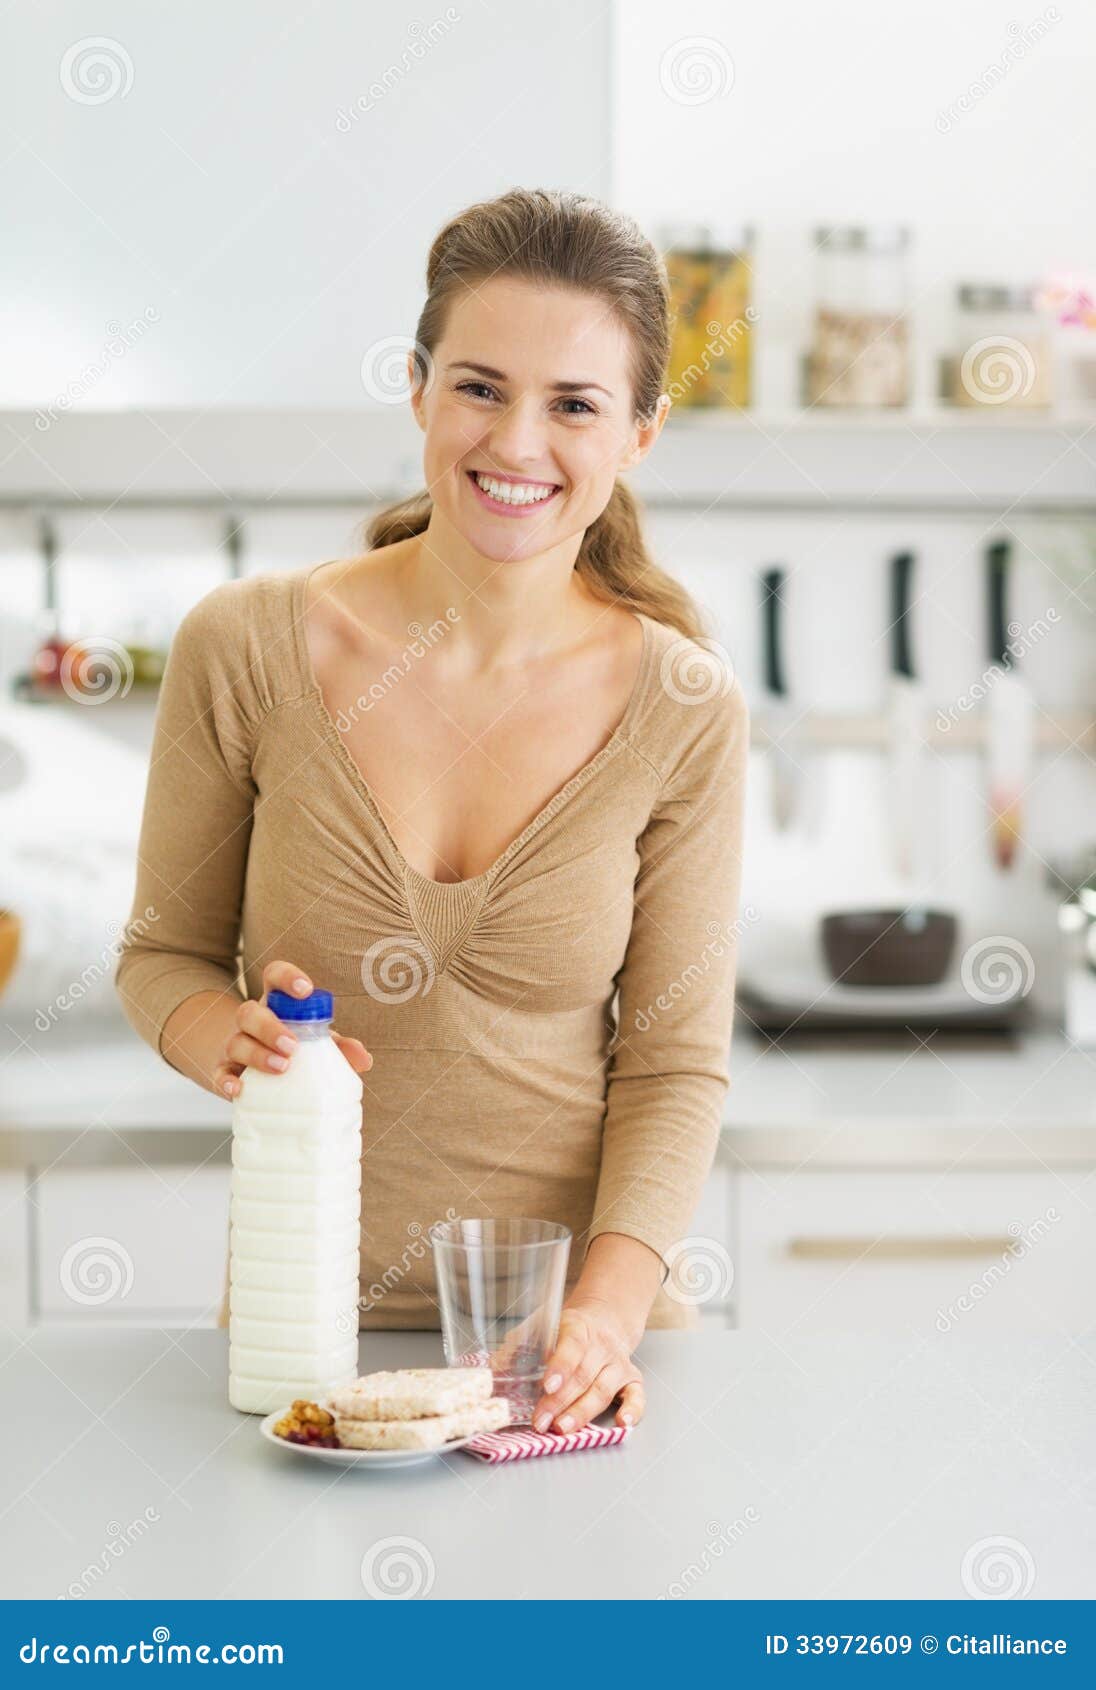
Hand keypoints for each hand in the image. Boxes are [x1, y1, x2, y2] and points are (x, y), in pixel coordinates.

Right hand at [213, 960, 372, 1097]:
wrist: (246, 1064)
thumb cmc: (290, 1048)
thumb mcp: (315, 1042)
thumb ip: (339, 1047)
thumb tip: (364, 1059)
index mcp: (275, 1003)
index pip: (274, 975)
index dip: (288, 977)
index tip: (305, 990)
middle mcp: (251, 1021)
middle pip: (250, 1012)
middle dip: (270, 1027)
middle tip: (293, 1045)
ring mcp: (233, 1045)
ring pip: (236, 1042)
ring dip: (257, 1053)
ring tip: (281, 1067)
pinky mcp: (222, 1072)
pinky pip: (218, 1073)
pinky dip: (226, 1081)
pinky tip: (238, 1089)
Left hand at [532, 1294, 644, 1434]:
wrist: (606, 1318)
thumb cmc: (568, 1327)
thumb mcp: (543, 1323)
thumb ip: (520, 1343)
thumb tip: (493, 1368)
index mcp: (579, 1327)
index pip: (571, 1347)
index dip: (560, 1367)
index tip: (546, 1386)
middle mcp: (602, 1346)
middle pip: (583, 1376)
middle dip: (560, 1402)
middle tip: (541, 1421)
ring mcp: (618, 1363)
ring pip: (603, 1390)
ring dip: (583, 1412)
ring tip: (563, 1428)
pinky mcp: (631, 1378)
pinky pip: (636, 1395)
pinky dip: (634, 1410)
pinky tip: (623, 1424)